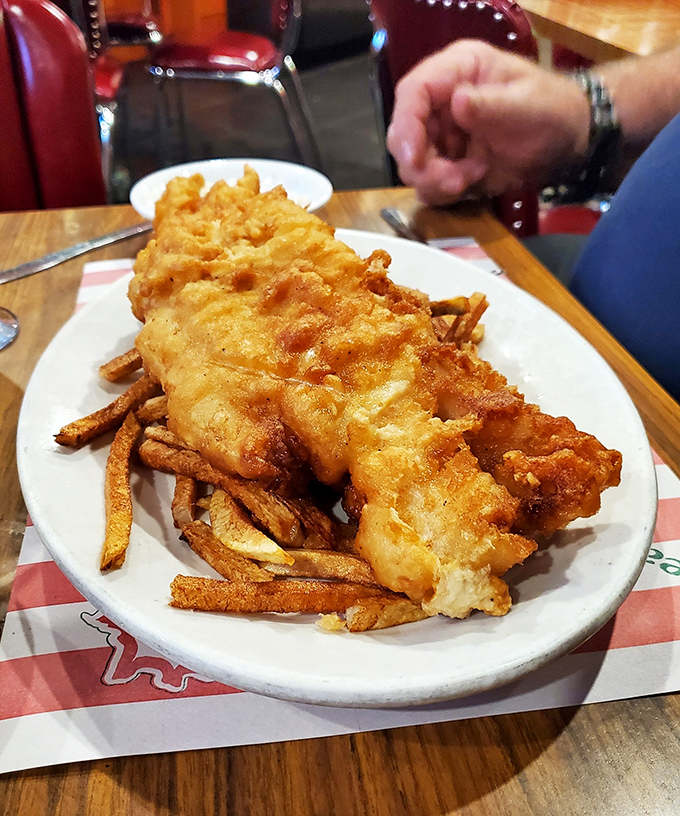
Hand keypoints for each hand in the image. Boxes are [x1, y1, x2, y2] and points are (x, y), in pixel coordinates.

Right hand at [386, 40, 589, 204]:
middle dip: (422, 164)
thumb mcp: (526, 105)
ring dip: (436, 180)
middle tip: (455, 180)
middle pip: (403, 134)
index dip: (406, 127)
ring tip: (473, 177)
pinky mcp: (446, 161)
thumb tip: (456, 102)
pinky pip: (428, 183)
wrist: (566, 142)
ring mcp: (441, 133)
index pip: (413, 93)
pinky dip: (445, 191)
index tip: (415, 159)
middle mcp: (441, 100)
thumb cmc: (550, 111)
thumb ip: (491, 105)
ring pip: (412, 164)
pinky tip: (474, 181)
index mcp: (458, 70)